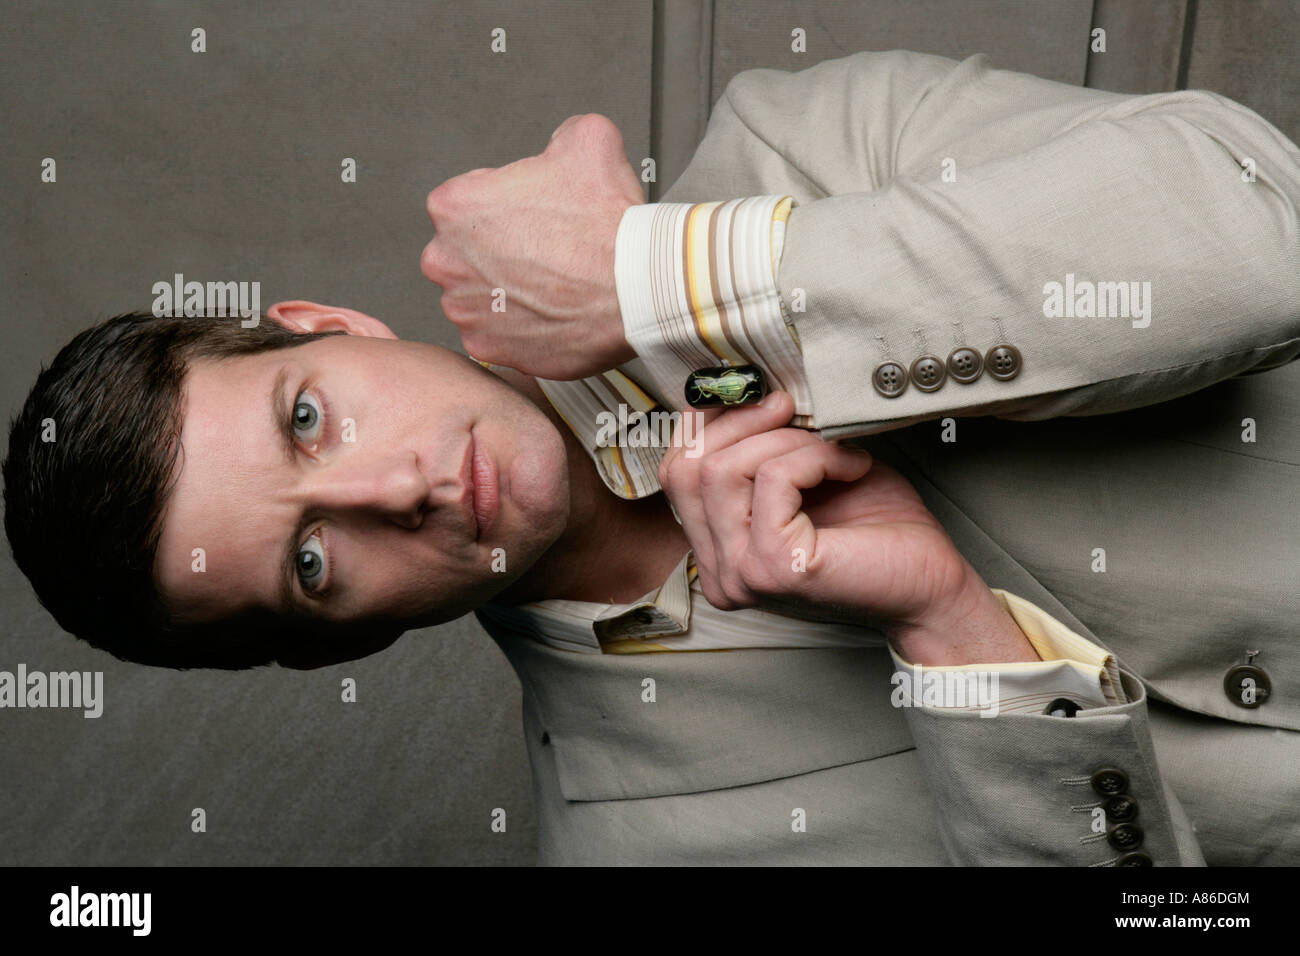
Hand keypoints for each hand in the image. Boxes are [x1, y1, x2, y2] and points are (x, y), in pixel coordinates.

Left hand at [420, 113, 643, 379]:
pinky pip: (497, 336)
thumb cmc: (606, 225)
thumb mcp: (588, 141)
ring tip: (550, 285)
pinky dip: (520, 329)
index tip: (530, 216)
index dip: (505, 207)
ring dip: (506, 293)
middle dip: (499, 253)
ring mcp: (466, 310)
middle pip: (466, 253)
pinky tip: (549, 313)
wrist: (635, 286)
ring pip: (479, 298)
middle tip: (543, 252)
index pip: (468, 201)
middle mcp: (448, 261)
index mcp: (456, 206)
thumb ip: (560, 136)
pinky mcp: (488, 348)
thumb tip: (565, 143)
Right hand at [658, 392, 1037, 664]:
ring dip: (784, 440)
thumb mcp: (807, 472)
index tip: (755, 393)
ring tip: (830, 449)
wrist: (931, 584)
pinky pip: (773, 479)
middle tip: (791, 406)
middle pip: (687, 469)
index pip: (676, 472)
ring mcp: (741, 573)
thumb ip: (763, 444)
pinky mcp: (773, 565)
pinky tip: (850, 467)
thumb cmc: (878, 530)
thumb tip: (739, 387)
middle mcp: (719, 570)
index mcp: (718, 551)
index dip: (708, 421)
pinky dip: (815, 456)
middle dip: (741, 422)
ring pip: (722, 470)